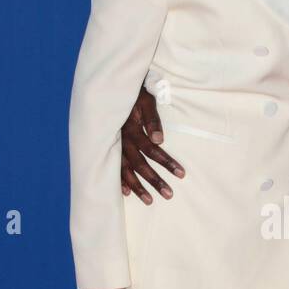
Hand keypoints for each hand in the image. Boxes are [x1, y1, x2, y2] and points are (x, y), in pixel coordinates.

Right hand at [121, 87, 184, 203]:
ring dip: (137, 186)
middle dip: (154, 181)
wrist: (111, 88)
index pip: (151, 149)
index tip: (181, 174)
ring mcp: (112, 145)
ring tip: (150, 201)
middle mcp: (121, 140)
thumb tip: (159, 140)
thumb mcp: (145, 100)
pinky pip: (111, 167)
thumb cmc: (134, 93)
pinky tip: (126, 193)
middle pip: (140, 164)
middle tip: (169, 195)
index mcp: (131, 129)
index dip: (166, 162)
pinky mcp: (107, 147)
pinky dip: (118, 181)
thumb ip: (152, 119)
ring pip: (125, 170)